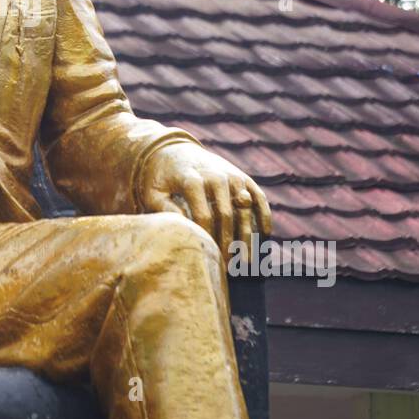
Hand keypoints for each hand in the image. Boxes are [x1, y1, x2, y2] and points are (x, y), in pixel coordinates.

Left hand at [140, 141, 271, 250]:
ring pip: (246, 209)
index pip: (203, 215)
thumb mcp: (153, 191)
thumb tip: (185, 228)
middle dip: (228, 244)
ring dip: (249, 237)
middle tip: (229, 268)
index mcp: (192, 179)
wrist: (174, 150)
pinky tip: (264, 239)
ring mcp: (232, 175)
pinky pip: (260, 198)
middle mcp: (215, 175)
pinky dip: (264, 218)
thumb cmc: (161, 179)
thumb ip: (165, 209)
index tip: (208, 258)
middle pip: (226, 215)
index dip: (207, 239)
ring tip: (247, 263)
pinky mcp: (243, 177)